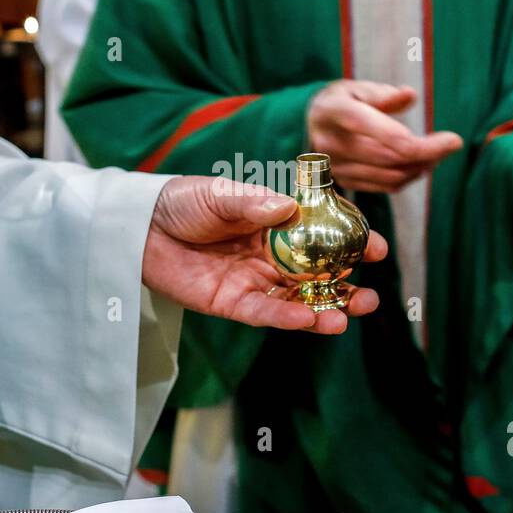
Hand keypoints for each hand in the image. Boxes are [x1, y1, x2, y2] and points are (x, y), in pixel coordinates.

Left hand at [143, 176, 386, 334]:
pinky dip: (286, 317)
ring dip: (325, 309)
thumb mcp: (219, 193)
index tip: (376, 248)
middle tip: (371, 298)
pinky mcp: (230, 303)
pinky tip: (309, 318)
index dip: (350, 242)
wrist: (137, 227)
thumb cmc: (181, 202)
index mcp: (275, 224)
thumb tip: (288, 208)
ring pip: (297, 300)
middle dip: (347, 287)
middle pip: (317, 276)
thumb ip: (252, 203)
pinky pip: (264, 313)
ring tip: (352, 314)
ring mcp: (253, 281)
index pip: (322, 235)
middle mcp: (270, 255)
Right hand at [306, 80, 462, 192]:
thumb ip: (383, 94)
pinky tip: (418, 164)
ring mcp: (333, 167)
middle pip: (390, 158)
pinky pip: (383, 187)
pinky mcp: (341, 183)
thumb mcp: (358, 88)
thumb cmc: (341, 101)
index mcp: (334, 111)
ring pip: (389, 176)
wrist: (307, 126)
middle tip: (450, 144)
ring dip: (420, 168)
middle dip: (428, 154)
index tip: (453, 140)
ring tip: (436, 153)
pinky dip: (407, 178)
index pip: (380, 132)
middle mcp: (330, 142)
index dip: (420, 143)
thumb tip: (410, 96)